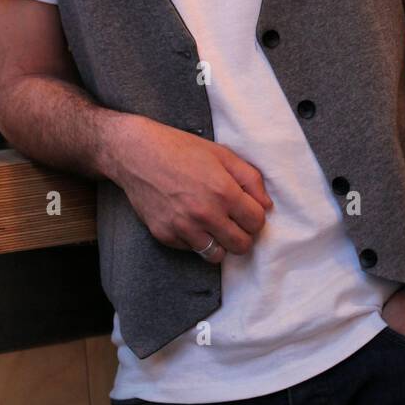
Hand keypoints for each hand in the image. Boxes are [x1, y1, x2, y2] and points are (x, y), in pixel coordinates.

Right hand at [106, 115, 273, 262]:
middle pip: (241, 246)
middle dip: (242, 235)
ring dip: (219, 242)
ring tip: (212, 224)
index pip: (257, 222)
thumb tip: (266, 205)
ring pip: (217, 255)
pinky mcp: (166, 236)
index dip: (255, 217)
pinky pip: (191, 250)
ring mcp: (184, 228)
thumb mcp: (222, 154)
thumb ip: (250, 179)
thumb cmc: (180, 149)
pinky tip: (189, 219)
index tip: (247, 211)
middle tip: (233, 221)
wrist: (138, 154)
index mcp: (223, 191)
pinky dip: (194, 239)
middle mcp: (205, 214)